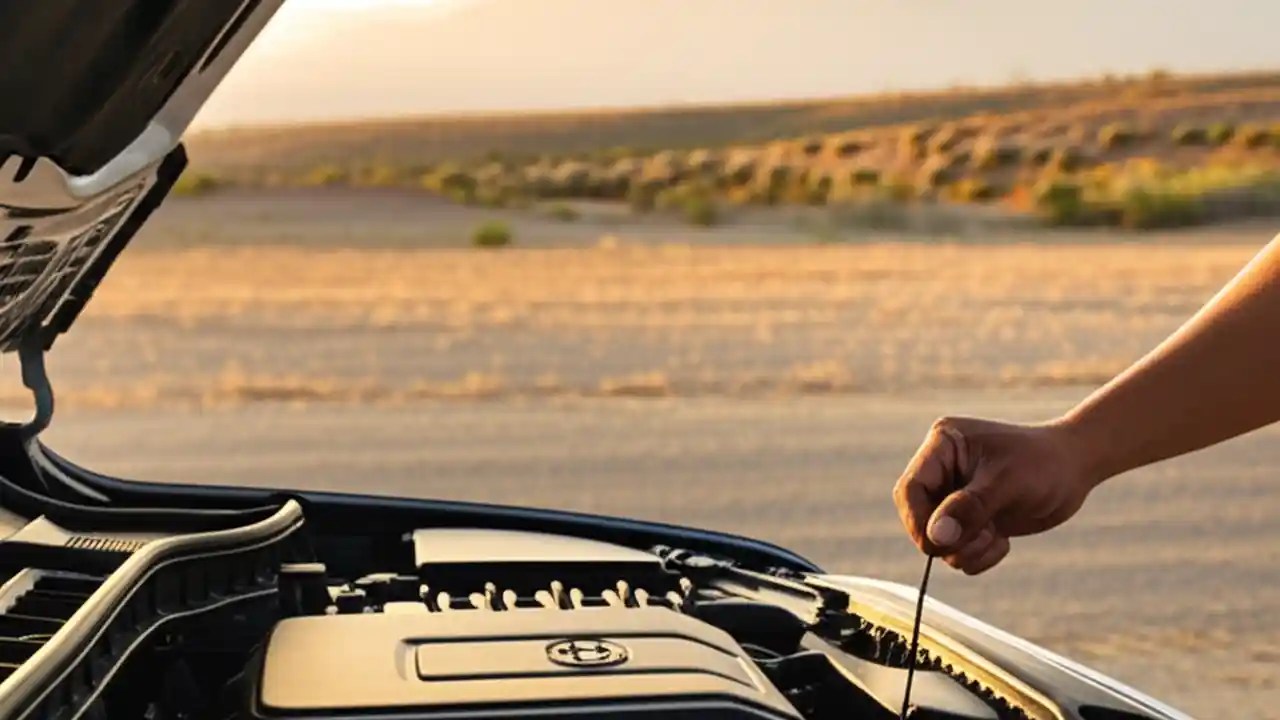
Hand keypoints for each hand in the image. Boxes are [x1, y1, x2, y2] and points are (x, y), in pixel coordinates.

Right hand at [892, 416, 1099, 574]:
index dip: (917, 521)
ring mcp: (954, 495)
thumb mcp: (1007, 482)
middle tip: (982, 538)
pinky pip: (958, 550)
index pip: (910, 489)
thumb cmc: (1044, 464)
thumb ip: (969, 508)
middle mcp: (942, 470)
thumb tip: (935, 537)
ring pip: (938, 539)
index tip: (938, 545)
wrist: (1076, 467)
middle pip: (919, 517)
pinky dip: (978, 555)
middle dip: (947, 538)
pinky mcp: (970, 518)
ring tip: (997, 536)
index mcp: (943, 446)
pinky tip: (1002, 539)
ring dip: (966, 549)